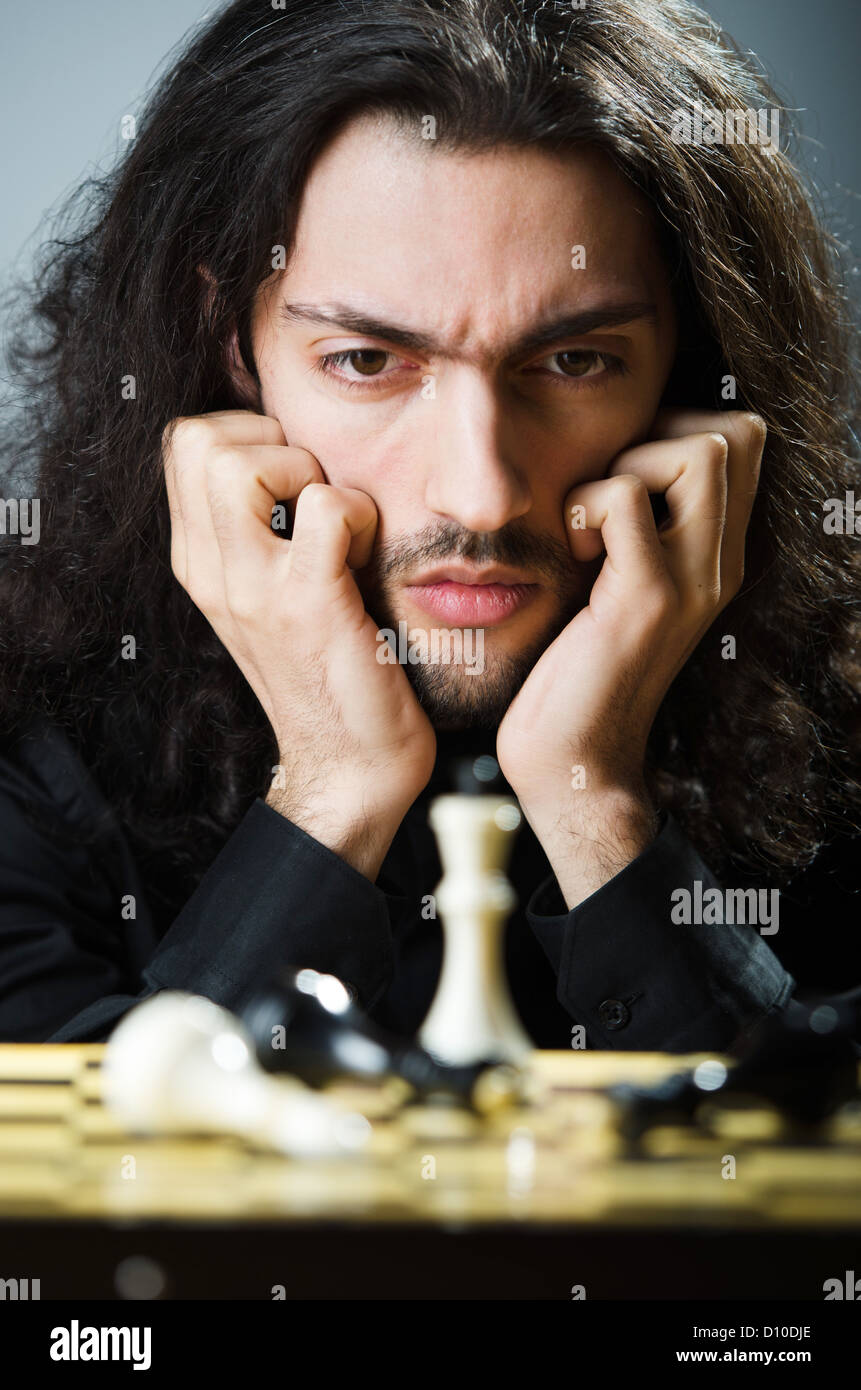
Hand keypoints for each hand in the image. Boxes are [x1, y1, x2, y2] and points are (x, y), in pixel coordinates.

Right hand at [162, 409, 435, 877]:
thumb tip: (286, 449)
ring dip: (307, 472)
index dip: (246, 436)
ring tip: (334, 528)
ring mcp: (252, 589)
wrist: (351, 768)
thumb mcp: (272, 592)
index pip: (184, 444)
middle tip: (310, 496)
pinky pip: (327, 506)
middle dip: (268, 440)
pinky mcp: (307, 605)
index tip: (292, 486)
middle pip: (194, 437)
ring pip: (241, 460)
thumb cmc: (329, 672)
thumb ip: (260, 528)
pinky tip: (366, 560)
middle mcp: (209, 572)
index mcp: (198, 563)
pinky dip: (361, 515)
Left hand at [496, 409, 765, 906]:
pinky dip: (587, 504)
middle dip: (658, 434)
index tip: (621, 475)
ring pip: (700, 452)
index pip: (743, 443)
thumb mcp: (618, 586)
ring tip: (593, 523)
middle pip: (736, 435)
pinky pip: (627, 497)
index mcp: (716, 558)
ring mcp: (693, 580)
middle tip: (608, 491)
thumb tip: (607, 463)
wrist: (575, 758)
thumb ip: (634, 529)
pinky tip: (573, 550)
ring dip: (628, 465)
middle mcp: (719, 565)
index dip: (677, 429)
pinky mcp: (647, 597)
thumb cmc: (576, 670)